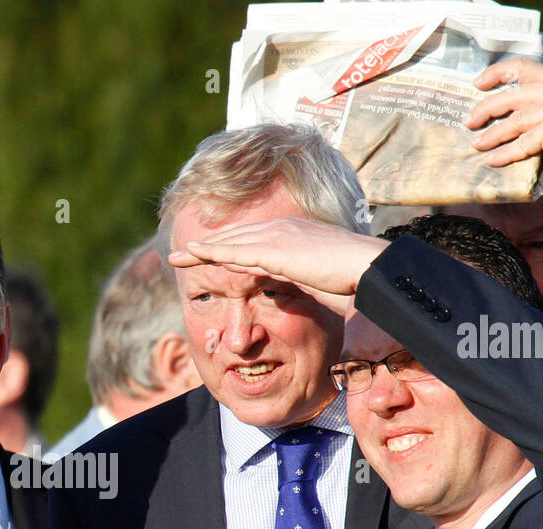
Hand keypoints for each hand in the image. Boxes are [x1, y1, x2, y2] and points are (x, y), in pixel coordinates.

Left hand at [168, 217, 386, 310]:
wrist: (367, 267)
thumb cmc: (349, 277)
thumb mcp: (312, 277)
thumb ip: (290, 277)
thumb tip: (276, 284)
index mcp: (290, 234)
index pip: (248, 240)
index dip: (223, 246)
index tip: (203, 255)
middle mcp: (280, 229)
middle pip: (232, 238)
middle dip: (203, 247)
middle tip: (177, 255)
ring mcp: (277, 236)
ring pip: (229, 243)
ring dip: (200, 251)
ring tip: (176, 258)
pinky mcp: (276, 249)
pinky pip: (237, 251)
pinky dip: (213, 252)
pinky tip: (193, 254)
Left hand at [468, 59, 542, 239]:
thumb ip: (531, 107)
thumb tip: (488, 110)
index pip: (523, 66)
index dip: (496, 73)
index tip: (476, 84)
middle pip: (512, 95)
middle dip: (485, 109)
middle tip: (468, 122)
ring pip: (514, 121)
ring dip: (491, 135)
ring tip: (476, 145)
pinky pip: (522, 142)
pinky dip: (504, 154)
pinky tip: (491, 161)